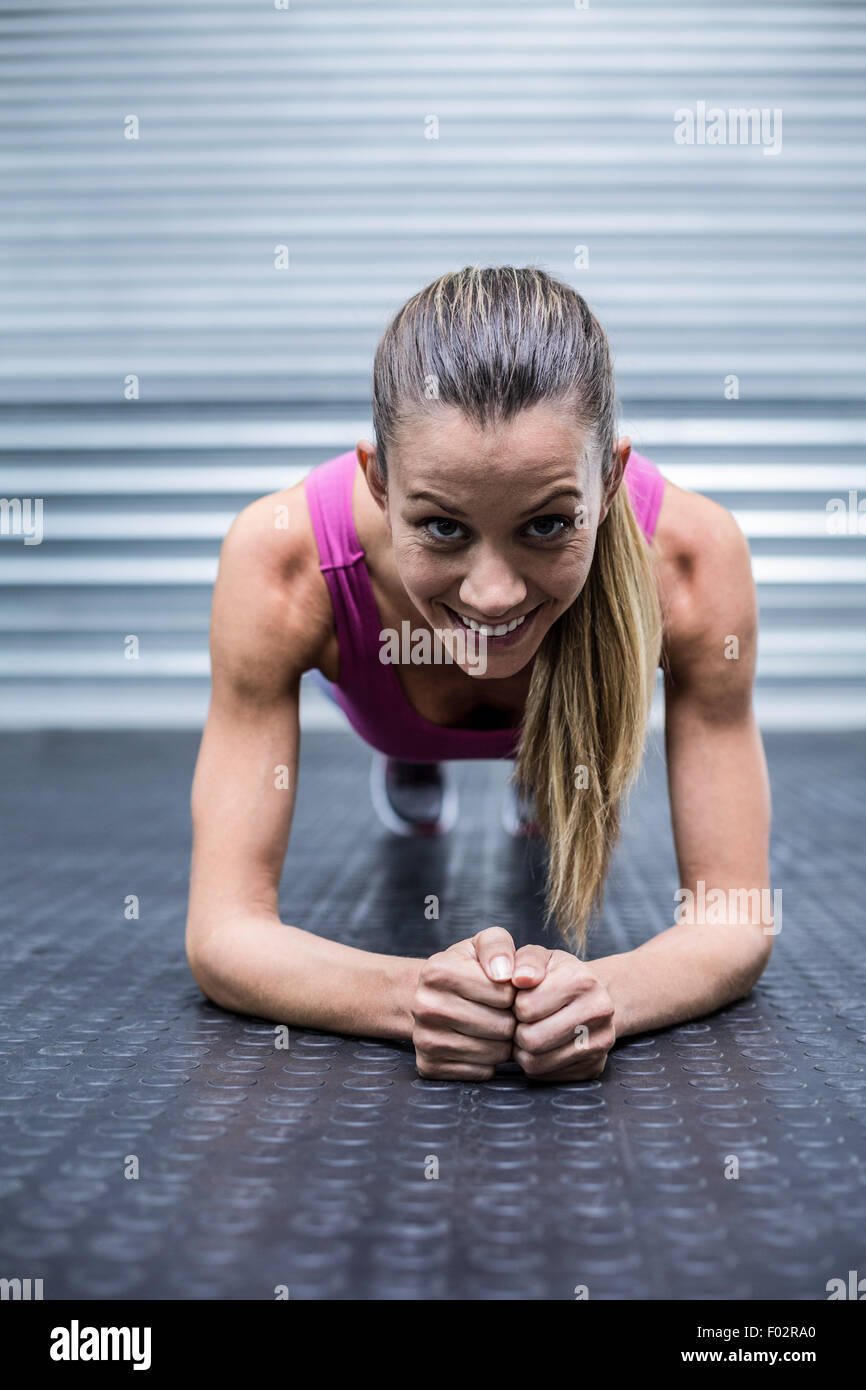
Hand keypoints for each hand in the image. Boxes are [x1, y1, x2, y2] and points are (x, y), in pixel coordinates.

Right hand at [411, 926, 516, 1079]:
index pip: (505, 993)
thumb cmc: (466, 968)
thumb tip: (505, 974)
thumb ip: (498, 946)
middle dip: (510, 1019)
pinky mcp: (428, 1066)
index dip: (513, 992)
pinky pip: (481, 1072)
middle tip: (501, 1011)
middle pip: (501, 1026)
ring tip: (492, 1026)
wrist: (432, 997)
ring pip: (494, 1053)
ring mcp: (423, 1039)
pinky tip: (479, 1043)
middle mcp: (425, 1006)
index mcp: (438, 970)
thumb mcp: (482, 944)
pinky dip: (488, 1061)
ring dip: (502, 1042)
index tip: (504, 988)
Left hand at [509, 946, 615, 1081]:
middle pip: (532, 1039)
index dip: (515, 1004)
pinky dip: (535, 1064)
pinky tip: (542, 1046)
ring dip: (522, 1050)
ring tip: (528, 1031)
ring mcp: (601, 1043)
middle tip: (521, 1021)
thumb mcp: (540, 956)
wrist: (591, 996)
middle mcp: (599, 1012)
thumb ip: (525, 960)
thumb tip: (519, 978)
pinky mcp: (594, 1067)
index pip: (526, 1007)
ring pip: (536, 1063)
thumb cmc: (556, 975)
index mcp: (583, 980)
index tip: (522, 998)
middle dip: (517, 1031)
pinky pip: (546, 1077)